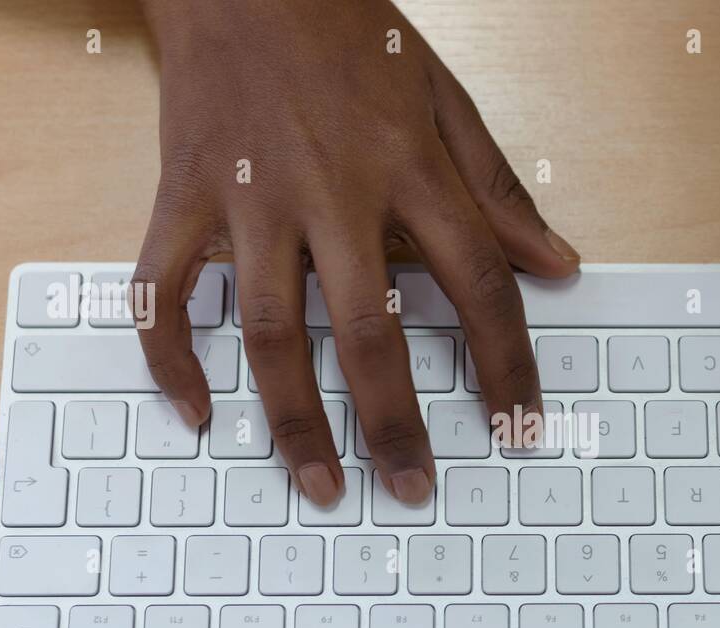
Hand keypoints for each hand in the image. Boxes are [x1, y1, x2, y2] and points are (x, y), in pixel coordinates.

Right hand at [131, 0, 578, 504]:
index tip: (518, 425)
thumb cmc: (347, 27)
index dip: (506, 365)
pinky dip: (168, 358)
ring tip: (320, 483)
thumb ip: (499, 188)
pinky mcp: (182, 195)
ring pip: (268, 333)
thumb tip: (557, 264)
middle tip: (412, 489)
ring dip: (292, 421)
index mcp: (409, 168)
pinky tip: (197, 414)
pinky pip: (161, 291)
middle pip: (369, 333)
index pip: (478, 285)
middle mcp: (332, 193)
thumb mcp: (445, 95)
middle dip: (395, 424)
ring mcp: (250, 200)